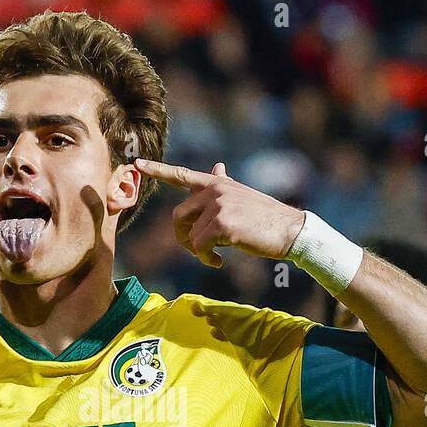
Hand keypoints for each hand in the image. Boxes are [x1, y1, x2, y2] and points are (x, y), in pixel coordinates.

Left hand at [134, 159, 304, 267]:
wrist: (289, 230)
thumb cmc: (265, 217)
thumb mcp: (241, 195)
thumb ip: (223, 184)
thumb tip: (216, 166)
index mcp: (217, 183)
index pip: (181, 175)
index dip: (157, 169)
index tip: (137, 163)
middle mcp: (214, 190)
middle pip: (178, 216)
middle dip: (183, 237)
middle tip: (199, 250)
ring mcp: (218, 206)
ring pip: (189, 236)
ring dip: (199, 252)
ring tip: (216, 256)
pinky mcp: (222, 224)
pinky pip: (199, 247)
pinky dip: (206, 259)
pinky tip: (220, 262)